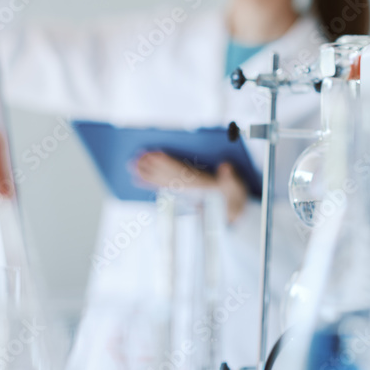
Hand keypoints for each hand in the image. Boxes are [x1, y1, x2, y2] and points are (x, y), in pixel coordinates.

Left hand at [133, 152, 248, 222]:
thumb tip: (225, 167)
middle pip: (167, 176)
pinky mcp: (182, 194)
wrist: (232, 215)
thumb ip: (230, 177)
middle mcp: (189, 189)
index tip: (155, 154)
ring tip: (133, 166)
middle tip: (136, 158)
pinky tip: (139, 179)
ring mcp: (184, 192)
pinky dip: (151, 183)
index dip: (167, 163)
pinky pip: (163, 188)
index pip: (180, 171)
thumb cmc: (233, 196)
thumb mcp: (236, 186)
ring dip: (147, 174)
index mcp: (201, 184)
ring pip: (162, 182)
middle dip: (152, 167)